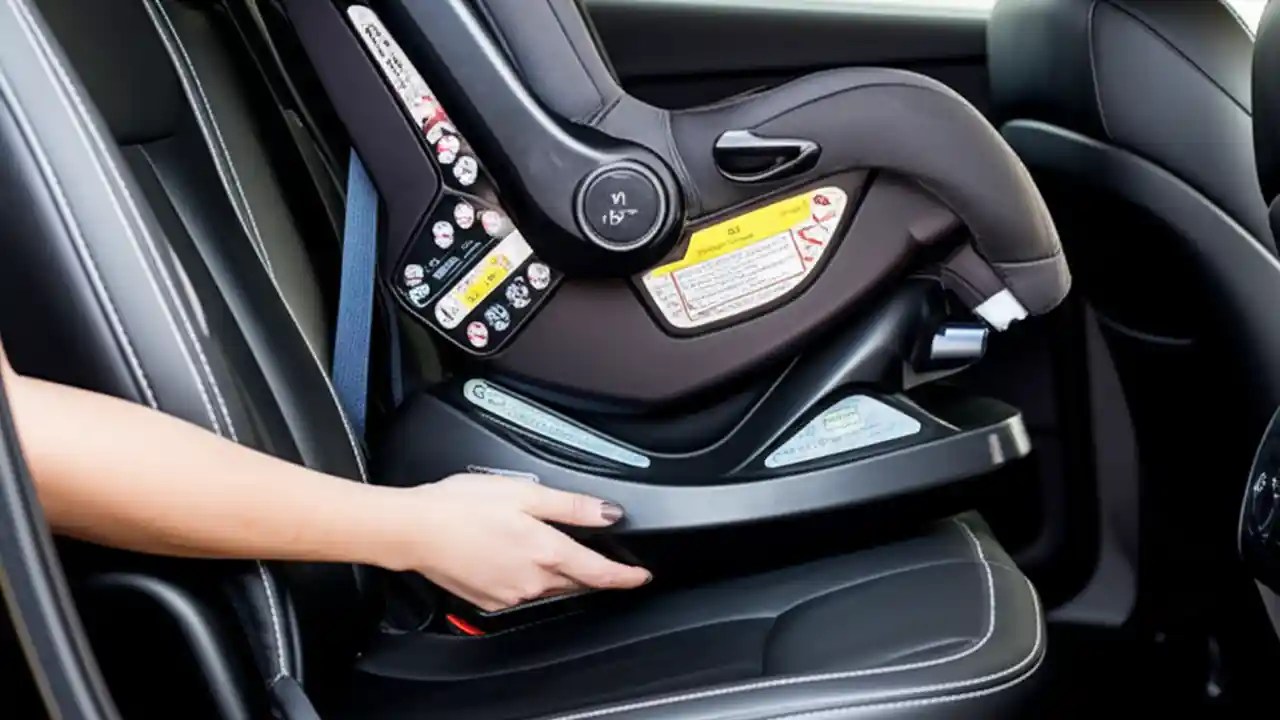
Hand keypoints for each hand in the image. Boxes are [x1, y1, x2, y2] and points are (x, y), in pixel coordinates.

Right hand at [379, 474, 650, 611]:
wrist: (413, 530)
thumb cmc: (461, 507)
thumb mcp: (525, 493)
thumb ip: (571, 506)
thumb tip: (609, 513)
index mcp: (546, 553)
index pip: (599, 572)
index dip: (625, 576)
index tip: (641, 576)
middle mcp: (532, 581)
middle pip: (575, 581)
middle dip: (589, 571)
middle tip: (595, 554)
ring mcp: (510, 595)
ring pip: (548, 587)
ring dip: (556, 572)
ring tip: (541, 545)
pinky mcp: (488, 600)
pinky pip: (520, 591)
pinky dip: (526, 577)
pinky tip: (510, 556)